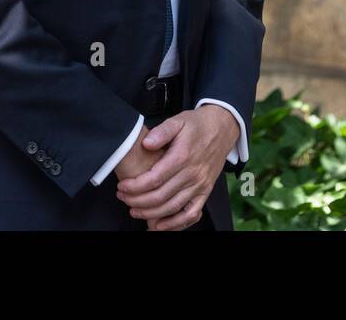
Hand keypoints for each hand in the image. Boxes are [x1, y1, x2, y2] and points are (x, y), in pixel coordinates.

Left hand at [115, 104, 238, 230]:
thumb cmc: (198, 125)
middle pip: (160, 196)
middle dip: (137, 201)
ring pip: (173, 208)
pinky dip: (175, 224)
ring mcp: (200, 184)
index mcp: (183, 156)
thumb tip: (146, 143)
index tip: (122, 187)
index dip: (135, 186)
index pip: (154, 179)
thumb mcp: (179, 120)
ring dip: (151, 214)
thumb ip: (162, 131)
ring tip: (135, 211)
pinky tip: (161, 225)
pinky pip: (191, 214)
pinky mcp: (206, 191)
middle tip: (124, 198)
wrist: (223, 128)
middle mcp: (193, 173)